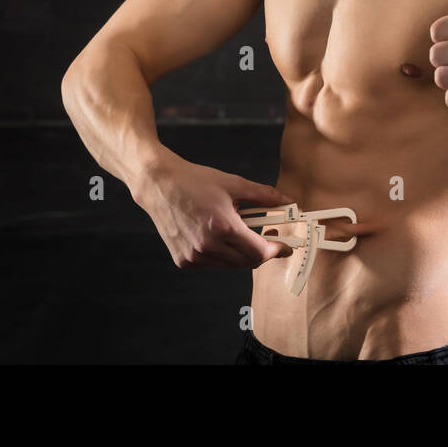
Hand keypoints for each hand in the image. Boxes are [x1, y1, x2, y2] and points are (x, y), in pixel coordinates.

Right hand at [130, 151, 296, 268]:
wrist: (159, 185)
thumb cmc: (195, 181)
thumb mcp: (234, 183)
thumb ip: (264, 195)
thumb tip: (288, 201)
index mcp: (223, 227)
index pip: (260, 252)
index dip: (277, 250)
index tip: (285, 245)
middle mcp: (207, 246)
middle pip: (248, 262)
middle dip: (263, 251)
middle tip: (268, 236)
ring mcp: (194, 256)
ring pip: (231, 265)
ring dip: (242, 252)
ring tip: (239, 230)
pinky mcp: (183, 260)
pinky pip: (213, 263)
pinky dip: (222, 253)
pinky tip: (218, 234)